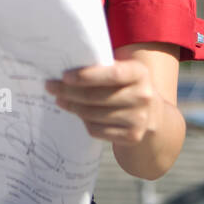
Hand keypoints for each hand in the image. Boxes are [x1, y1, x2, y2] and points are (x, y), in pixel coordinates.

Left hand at [44, 60, 161, 144]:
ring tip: (60, 99)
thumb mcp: (124, 70)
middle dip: (69, 92)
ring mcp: (139, 119)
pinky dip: (84, 122)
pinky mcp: (132, 136)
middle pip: (97, 96)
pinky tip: (79, 114)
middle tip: (51, 87)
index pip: (112, 74)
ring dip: (73, 107)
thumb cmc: (127, 86)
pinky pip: (97, 130)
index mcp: (140, 73)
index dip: (87, 76)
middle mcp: (143, 96)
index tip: (64, 76)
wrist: (152, 116)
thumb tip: (65, 67)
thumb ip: (102, 66)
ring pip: (93, 115)